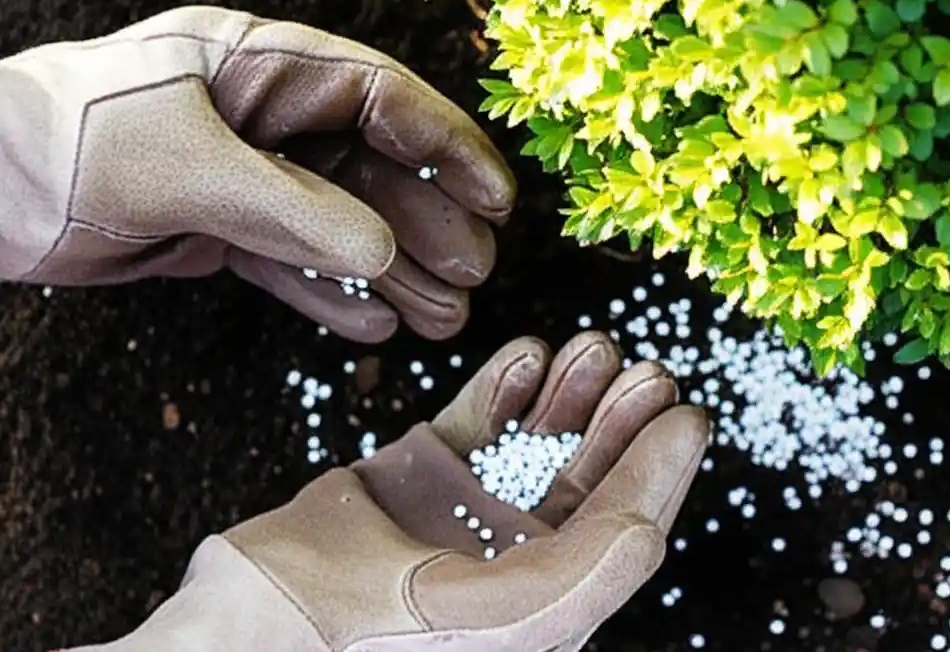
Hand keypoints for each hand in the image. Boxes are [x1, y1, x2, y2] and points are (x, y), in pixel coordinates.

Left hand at [0, 6, 514, 341]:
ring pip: (340, 223)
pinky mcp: (219, 228)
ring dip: (393, 272)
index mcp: (262, 67)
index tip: (496, 199)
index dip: (445, 147)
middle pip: (372, 169)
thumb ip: (292, 210)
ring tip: (445, 318)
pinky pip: (294, 263)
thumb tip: (382, 251)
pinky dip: (333, 295)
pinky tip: (376, 325)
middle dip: (426, 224)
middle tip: (474, 275)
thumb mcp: (188, 168)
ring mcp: (245, 175)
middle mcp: (264, 117)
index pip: (381, 99)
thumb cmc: (69, 145)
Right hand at [77, 332, 707, 650]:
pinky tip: (528, 355)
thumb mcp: (488, 622)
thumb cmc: (358, 642)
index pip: (618, 534)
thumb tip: (650, 530)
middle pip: (587, 483)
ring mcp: (462, 515)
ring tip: (591, 350)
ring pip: (536, 444)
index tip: (686, 418)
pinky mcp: (414, 476)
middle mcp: (510, 562)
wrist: (239, 631)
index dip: (657, 477)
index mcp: (540, 610)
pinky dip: (502, 387)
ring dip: (568, 395)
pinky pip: (473, 423)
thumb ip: (576, 580)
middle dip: (620, 424)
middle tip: (648, 372)